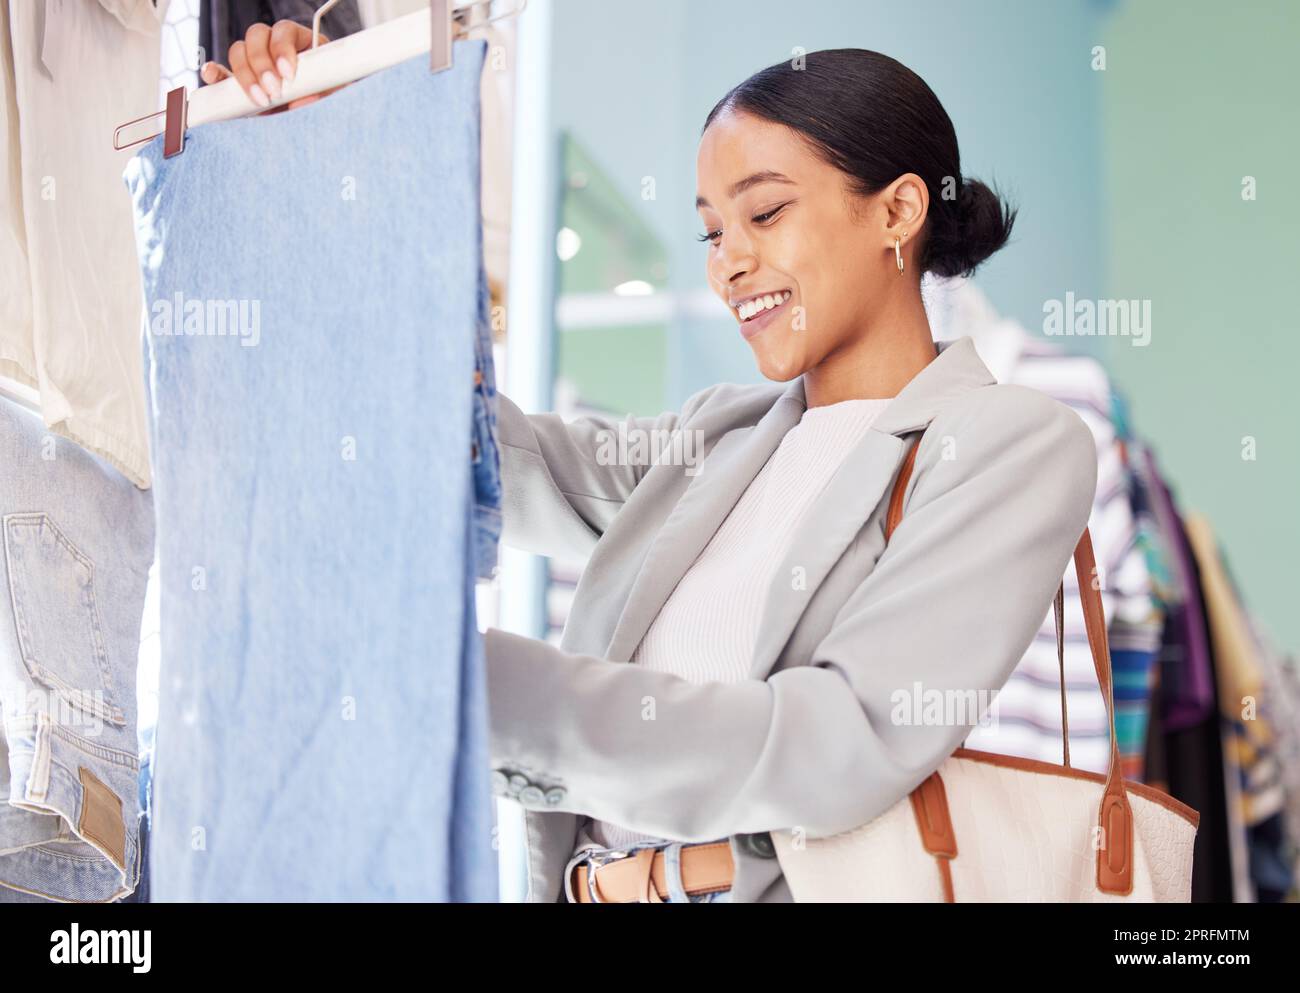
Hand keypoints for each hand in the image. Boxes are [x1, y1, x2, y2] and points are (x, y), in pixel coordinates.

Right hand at [199, 19, 346, 112]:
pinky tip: (215, 78)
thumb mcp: (332, 94)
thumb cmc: (326, 99)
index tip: (289, 75)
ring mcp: (252, 62)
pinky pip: (220, 71)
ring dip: (245, 74)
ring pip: (238, 50)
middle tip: (273, 91)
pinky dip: (214, 73)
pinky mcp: (237, 81)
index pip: (284, 31)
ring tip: (260, 100)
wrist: (315, 118)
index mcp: (299, 42)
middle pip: (256, 35)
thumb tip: (305, 99)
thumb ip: (324, 93)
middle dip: (262, 63)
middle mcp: (272, 47)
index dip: (283, 49)